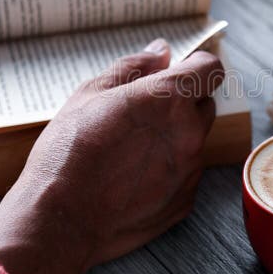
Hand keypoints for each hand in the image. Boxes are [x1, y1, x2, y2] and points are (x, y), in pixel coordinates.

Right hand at [0, 39, 223, 273]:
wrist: (61, 220)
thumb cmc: (68, 153)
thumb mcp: (90, 94)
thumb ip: (132, 67)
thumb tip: (160, 52)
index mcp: (169, 98)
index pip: (211, 69)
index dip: (198, 66)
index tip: (181, 70)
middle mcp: (189, 132)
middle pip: (204, 104)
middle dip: (182, 102)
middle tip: (144, 113)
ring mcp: (190, 170)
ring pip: (193, 140)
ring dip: (174, 137)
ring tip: (131, 149)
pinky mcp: (185, 200)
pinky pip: (185, 174)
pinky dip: (168, 169)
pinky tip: (133, 177)